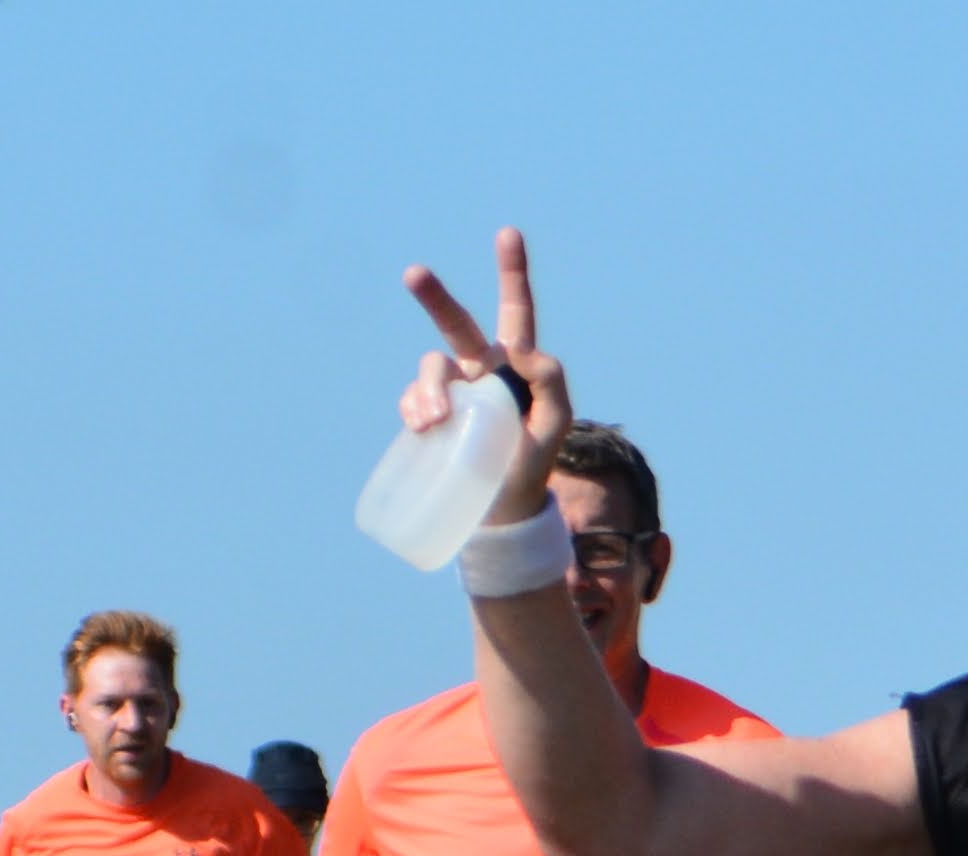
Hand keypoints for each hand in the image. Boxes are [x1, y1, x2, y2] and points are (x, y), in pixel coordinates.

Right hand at [401, 230, 573, 526]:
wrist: (502, 510)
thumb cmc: (532, 462)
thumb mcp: (556, 422)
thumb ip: (550, 379)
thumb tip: (517, 347)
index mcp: (513, 364)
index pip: (515, 312)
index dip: (512, 273)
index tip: (508, 233)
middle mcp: (478, 369)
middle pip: (454, 324)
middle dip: (434, 298)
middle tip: (414, 273)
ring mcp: (450, 392)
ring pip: (431, 367)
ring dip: (430, 388)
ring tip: (436, 419)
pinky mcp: (427, 416)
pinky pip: (411, 400)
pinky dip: (414, 408)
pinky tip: (425, 427)